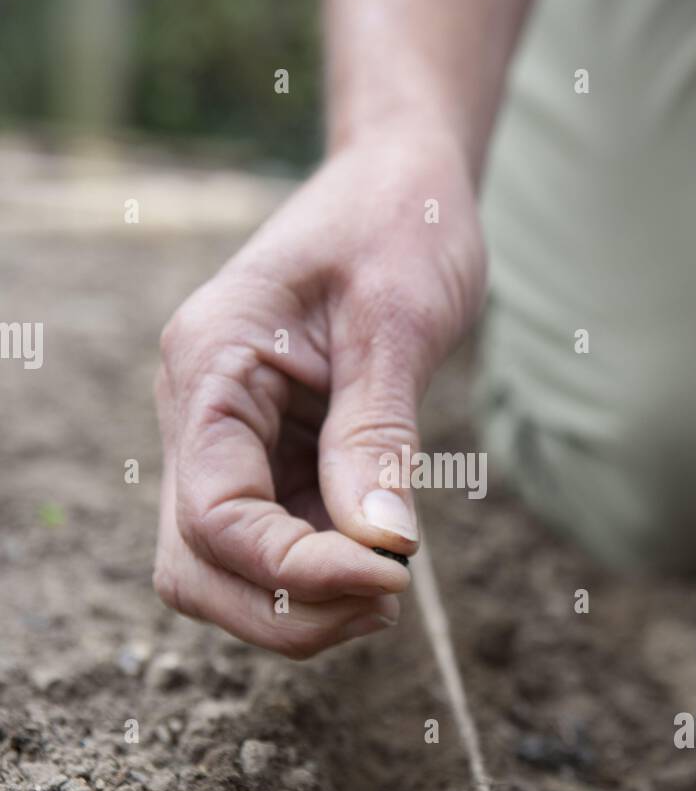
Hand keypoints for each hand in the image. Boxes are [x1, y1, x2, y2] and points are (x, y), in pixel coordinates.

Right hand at [154, 127, 485, 657]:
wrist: (402, 181)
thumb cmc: (399, 223)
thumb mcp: (396, 321)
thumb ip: (377, 435)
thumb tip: (381, 547)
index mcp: (210, 368)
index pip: (214, 517)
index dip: (296, 571)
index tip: (392, 575)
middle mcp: (200, 413)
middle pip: (198, 566)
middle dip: (285, 608)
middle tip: (387, 602)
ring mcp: (228, 440)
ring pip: (227, 569)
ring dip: (301, 601)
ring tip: (392, 583)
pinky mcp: (268, 455)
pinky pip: (274, 541)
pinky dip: (322, 571)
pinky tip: (383, 556)